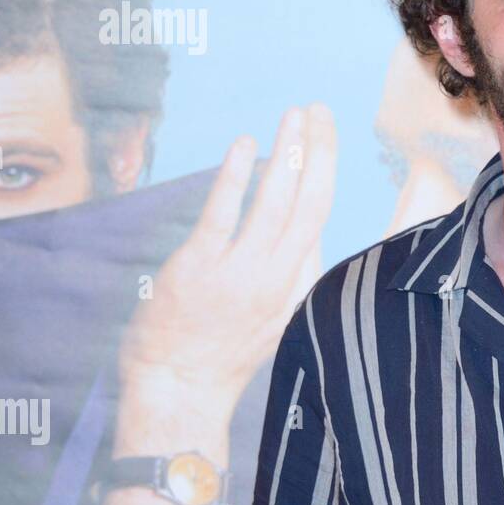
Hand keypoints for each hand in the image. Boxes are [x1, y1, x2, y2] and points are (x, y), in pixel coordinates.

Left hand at [117, 103, 337, 416]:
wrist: (179, 392)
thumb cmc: (222, 355)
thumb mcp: (277, 318)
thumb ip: (294, 273)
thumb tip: (305, 229)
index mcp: (298, 286)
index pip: (318, 219)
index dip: (325, 172)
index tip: (324, 137)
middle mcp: (277, 278)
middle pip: (312, 203)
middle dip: (320, 152)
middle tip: (319, 111)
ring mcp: (239, 275)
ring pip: (278, 204)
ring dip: (290, 154)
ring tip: (296, 116)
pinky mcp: (199, 271)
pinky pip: (224, 215)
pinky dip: (238, 177)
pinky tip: (248, 145)